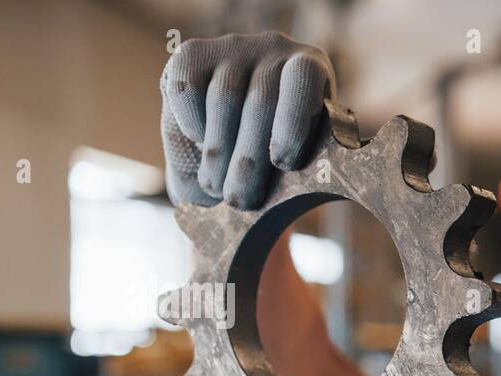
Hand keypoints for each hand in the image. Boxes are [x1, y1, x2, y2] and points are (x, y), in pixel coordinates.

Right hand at [160, 31, 334, 207]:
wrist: (231, 153)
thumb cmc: (276, 161)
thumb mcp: (299, 164)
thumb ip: (307, 167)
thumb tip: (312, 178)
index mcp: (312, 67)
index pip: (304, 77)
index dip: (293, 120)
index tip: (283, 163)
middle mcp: (274, 48)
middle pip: (261, 101)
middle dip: (249, 159)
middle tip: (242, 201)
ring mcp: (233, 48)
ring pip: (224, 99)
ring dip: (220, 153)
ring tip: (219, 189)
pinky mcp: (192, 54)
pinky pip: (188, 89)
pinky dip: (194, 124)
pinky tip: (201, 145)